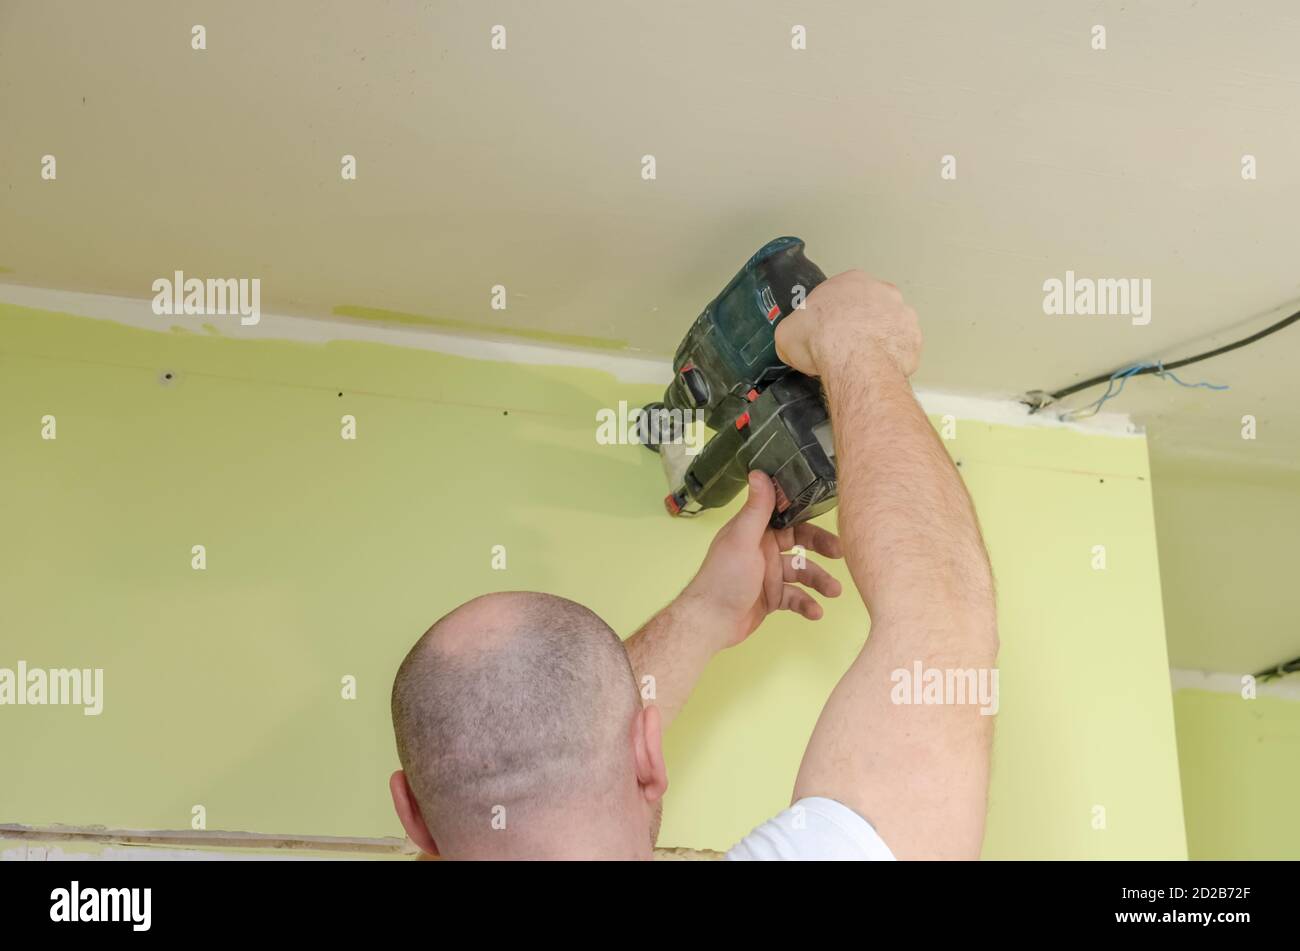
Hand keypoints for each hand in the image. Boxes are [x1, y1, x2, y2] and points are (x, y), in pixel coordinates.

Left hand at [682, 471, 843, 650]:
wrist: (711, 622)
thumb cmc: (724, 577)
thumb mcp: (743, 539)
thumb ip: (756, 508)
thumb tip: (759, 471)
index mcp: (755, 531)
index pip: (787, 516)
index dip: (807, 516)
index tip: (828, 516)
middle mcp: (764, 549)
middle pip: (800, 543)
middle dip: (821, 548)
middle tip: (840, 554)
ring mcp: (769, 574)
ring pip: (802, 573)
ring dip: (819, 581)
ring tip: (834, 591)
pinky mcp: (773, 597)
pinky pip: (796, 597)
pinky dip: (807, 604)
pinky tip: (816, 612)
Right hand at [775, 269, 921, 378]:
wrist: (852, 357)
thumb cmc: (823, 338)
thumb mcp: (787, 332)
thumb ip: (794, 332)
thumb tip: (793, 342)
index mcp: (851, 281)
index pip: (843, 295)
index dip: (833, 316)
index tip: (827, 332)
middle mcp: (881, 291)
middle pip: (870, 308)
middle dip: (860, 325)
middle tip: (845, 347)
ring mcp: (901, 313)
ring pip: (889, 327)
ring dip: (878, 340)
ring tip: (862, 361)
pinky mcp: (913, 337)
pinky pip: (902, 349)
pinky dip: (892, 359)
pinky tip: (876, 368)